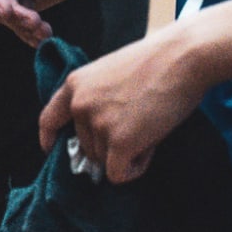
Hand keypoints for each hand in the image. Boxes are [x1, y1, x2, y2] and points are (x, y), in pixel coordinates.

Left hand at [38, 27, 205, 182]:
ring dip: (127, 154)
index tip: (51, 149)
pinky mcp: (119, 142)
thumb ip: (96, 100)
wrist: (182, 57)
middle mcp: (79, 105)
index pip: (48, 119)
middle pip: (86, 147)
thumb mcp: (111, 74)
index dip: (49, 138)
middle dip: (111, 145)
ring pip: (104, 161)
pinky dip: (134, 169)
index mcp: (74, 84)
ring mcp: (97, 124)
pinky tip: (149, 147)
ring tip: (148, 126)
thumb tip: (96, 137)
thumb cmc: (156, 62)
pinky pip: (118, 174)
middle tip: (140, 122)